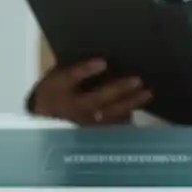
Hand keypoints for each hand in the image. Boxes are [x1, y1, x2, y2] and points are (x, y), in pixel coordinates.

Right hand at [29, 58, 151, 124]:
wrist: (45, 118)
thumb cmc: (55, 90)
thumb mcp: (57, 76)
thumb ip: (76, 69)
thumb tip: (103, 60)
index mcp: (61, 89)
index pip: (71, 78)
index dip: (85, 70)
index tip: (103, 62)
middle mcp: (75, 108)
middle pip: (97, 99)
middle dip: (117, 90)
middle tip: (137, 80)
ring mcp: (87, 122)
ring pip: (110, 114)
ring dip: (129, 104)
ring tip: (147, 93)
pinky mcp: (96, 131)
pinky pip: (115, 125)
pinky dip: (129, 115)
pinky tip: (142, 105)